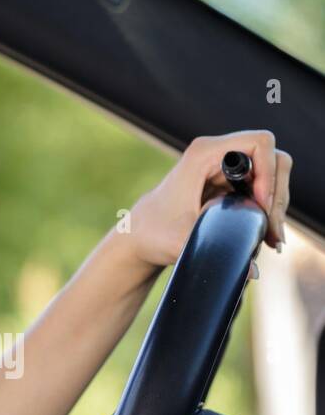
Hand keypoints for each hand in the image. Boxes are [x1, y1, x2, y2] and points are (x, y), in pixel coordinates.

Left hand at [127, 130, 292, 270]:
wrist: (138, 237)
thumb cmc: (153, 234)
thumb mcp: (183, 242)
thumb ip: (217, 251)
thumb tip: (254, 271)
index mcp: (202, 154)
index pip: (259, 144)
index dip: (269, 172)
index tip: (261, 205)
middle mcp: (215, 154)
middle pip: (271, 160)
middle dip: (277, 195)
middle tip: (271, 232)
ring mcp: (223, 167)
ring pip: (270, 175)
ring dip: (275, 206)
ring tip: (271, 238)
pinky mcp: (227, 183)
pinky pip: (261, 188)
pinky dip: (267, 210)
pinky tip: (266, 235)